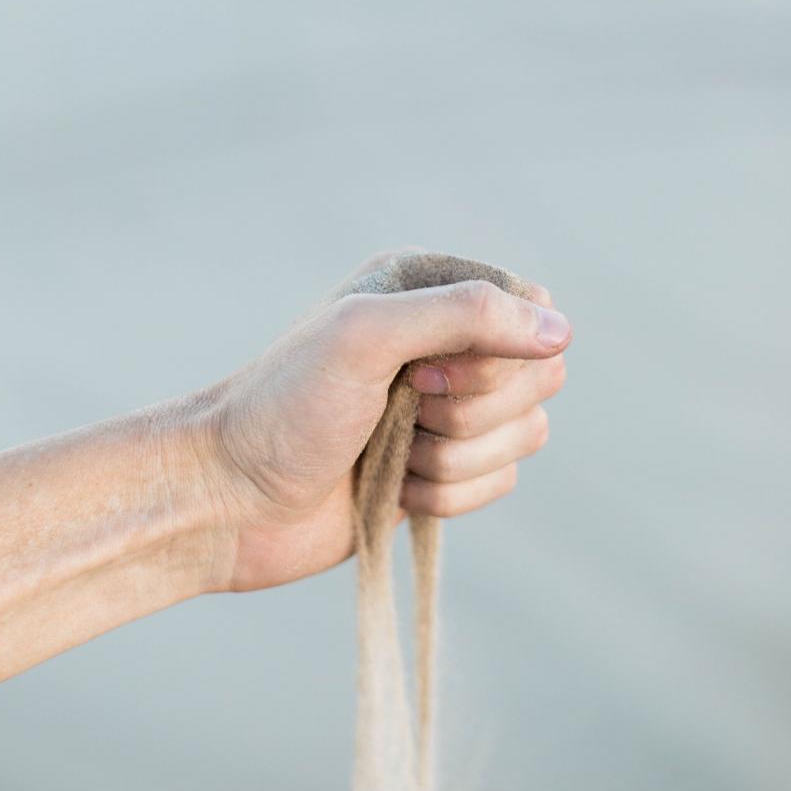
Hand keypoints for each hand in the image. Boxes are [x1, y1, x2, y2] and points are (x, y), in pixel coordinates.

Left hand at [184, 249, 572, 592]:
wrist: (229, 500)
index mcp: (425, 290)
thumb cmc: (283, 406)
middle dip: (471, 409)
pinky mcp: (442, 469)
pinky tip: (391, 488)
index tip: (423, 370)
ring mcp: (444, 408)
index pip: (531, 308)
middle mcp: (443, 342)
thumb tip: (561, 330)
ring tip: (388, 452)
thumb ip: (467, 314)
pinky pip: (500, 482)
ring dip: (454, 458)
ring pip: (524, 434)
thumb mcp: (367, 335)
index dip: (497, 354)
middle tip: (401, 408)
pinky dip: (447, 495)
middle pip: (538, 376)